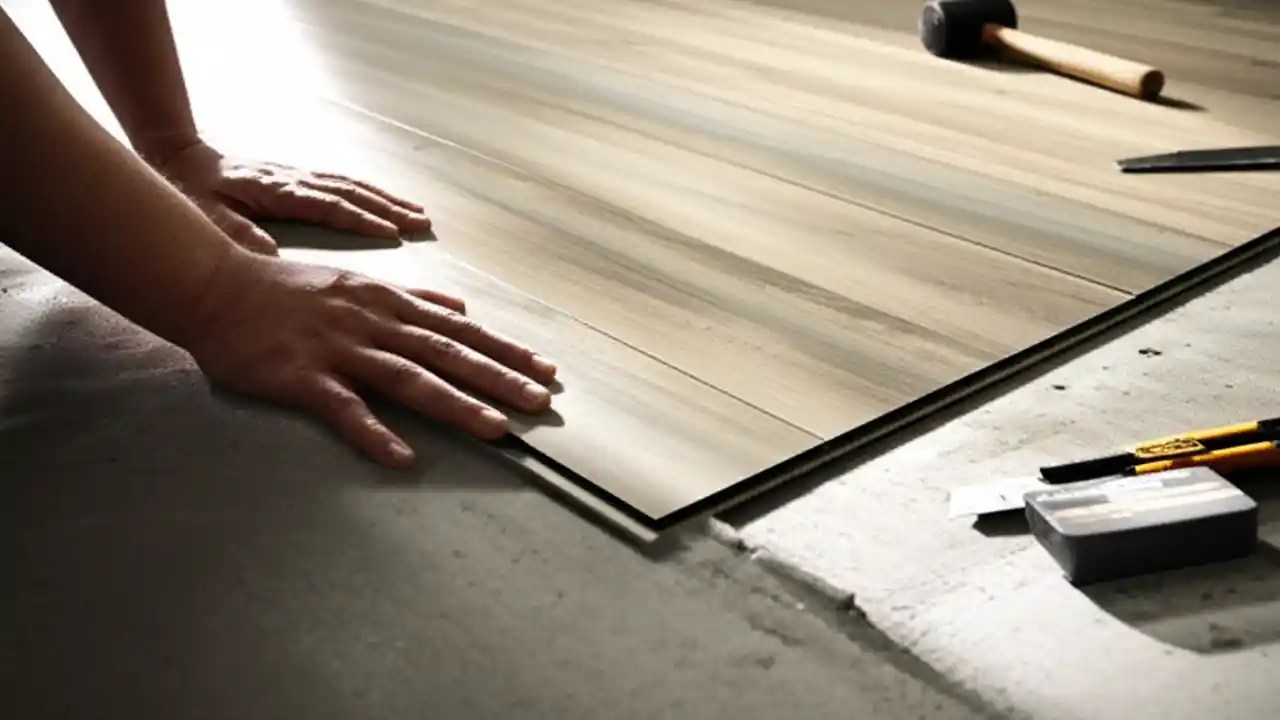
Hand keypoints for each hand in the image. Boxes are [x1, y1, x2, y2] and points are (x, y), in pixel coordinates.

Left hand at [152, 142, 432, 254]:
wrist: (182, 158)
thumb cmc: (196, 194)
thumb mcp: (209, 218)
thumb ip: (239, 235)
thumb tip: (273, 256)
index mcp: (278, 191)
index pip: (329, 206)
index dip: (361, 220)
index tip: (392, 233)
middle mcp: (296, 179)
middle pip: (351, 192)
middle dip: (389, 208)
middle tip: (421, 224)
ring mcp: (300, 175)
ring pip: (352, 185)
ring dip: (387, 200)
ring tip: (418, 214)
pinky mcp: (300, 177)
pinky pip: (343, 183)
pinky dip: (370, 192)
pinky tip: (387, 202)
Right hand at [180, 249, 556, 466]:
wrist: (215, 286)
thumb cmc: (287, 290)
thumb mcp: (357, 283)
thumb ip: (412, 297)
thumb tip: (460, 305)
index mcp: (389, 302)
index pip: (460, 328)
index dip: (505, 350)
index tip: (546, 370)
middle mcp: (373, 322)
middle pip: (446, 353)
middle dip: (498, 378)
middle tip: (540, 402)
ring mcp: (338, 348)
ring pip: (407, 378)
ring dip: (454, 403)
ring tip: (496, 429)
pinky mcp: (301, 376)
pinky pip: (344, 409)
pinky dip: (374, 433)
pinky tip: (403, 458)